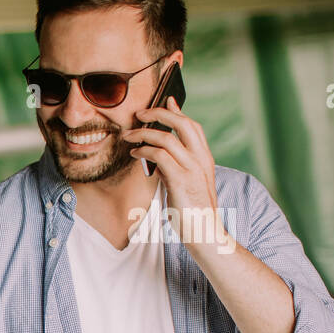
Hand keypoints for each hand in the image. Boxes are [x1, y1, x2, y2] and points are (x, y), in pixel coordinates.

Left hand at [125, 96, 225, 248]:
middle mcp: (202, 159)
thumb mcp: (185, 184)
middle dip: (160, 113)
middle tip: (140, 113)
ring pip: (168, 137)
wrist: (204, 232)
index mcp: (205, 158)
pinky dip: (144, 150)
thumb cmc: (192, 211)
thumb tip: (157, 158)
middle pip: (183, 124)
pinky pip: (160, 155)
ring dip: (144, 133)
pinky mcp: (181, 180)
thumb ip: (175, 168)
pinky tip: (135, 153)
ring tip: (129, 135)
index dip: (178, 111)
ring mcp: (193, 169)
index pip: (193, 126)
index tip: (166, 100)